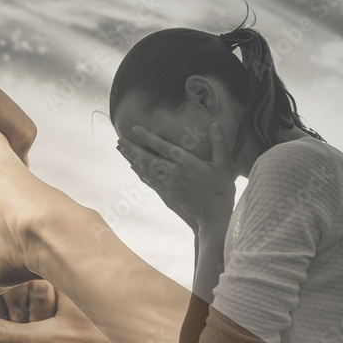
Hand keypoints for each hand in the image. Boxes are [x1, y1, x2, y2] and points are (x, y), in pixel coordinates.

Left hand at [117, 123, 235, 232]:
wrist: (213, 217)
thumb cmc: (221, 191)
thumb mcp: (223, 165)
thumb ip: (218, 143)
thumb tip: (215, 124)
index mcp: (186, 162)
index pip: (162, 146)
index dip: (147, 136)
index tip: (134, 128)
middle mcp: (173, 173)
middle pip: (147, 158)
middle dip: (132, 148)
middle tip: (119, 140)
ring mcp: (168, 184)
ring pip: (145, 169)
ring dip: (131, 159)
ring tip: (121, 150)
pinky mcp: (167, 194)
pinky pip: (149, 181)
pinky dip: (139, 172)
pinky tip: (133, 167)